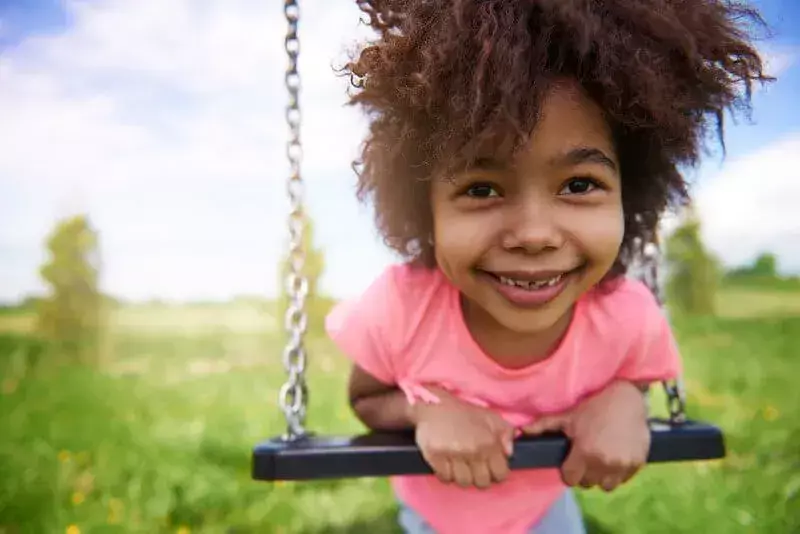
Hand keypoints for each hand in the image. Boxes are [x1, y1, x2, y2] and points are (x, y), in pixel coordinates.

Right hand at [410, 387, 514, 488]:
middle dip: (479, 477)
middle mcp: (472, 450)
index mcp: (489, 441)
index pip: (500, 474)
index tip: (490, 469)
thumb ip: (506, 433)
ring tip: (459, 465)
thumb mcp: (490, 417)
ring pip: (463, 482)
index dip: (496, 474)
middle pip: (482, 483)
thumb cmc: (463, 412)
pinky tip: (446, 463)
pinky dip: (446, 474)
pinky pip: (445, 478)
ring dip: (462, 476)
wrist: (433, 404)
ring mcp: (453, 454)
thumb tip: (509, 453)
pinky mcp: (435, 456)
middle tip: (473, 468)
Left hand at [521, 380, 649, 491]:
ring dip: (601, 477)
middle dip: (585, 473)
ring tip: (600, 460)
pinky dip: (618, 473)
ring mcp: (623, 465)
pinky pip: (623, 479)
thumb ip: (544, 426)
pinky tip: (615, 457)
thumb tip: (521, 432)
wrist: (627, 399)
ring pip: (606, 485)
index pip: (571, 479)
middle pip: (588, 483)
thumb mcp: (568, 416)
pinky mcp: (638, 464)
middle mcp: (604, 463)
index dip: (569, 471)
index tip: (572, 461)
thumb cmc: (595, 406)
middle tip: (586, 458)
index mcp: (585, 453)